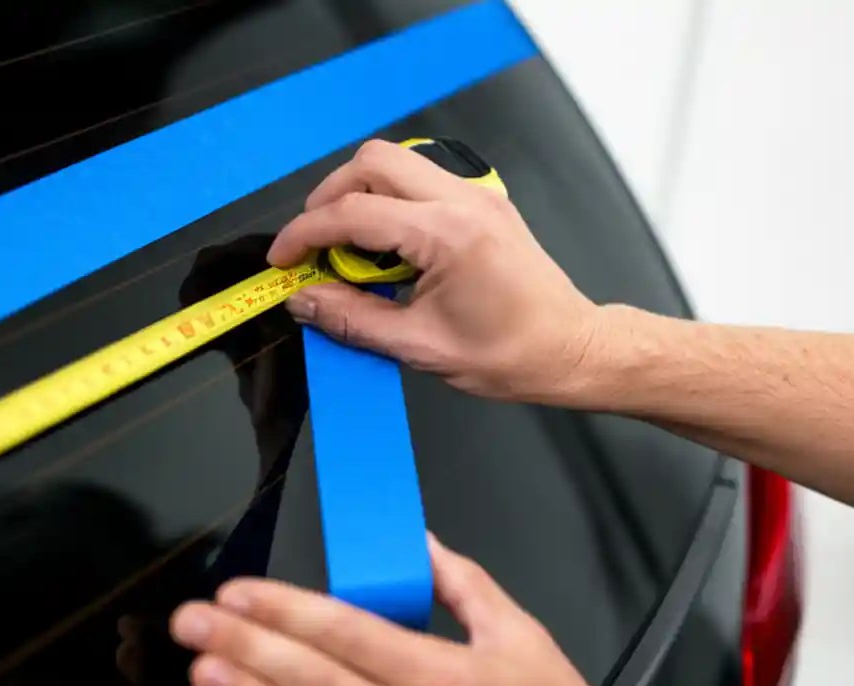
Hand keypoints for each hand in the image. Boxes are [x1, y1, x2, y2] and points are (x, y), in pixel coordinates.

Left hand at [168, 533, 606, 685]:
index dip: (290, 612)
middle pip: (319, 682)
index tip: (240, 591)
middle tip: (194, 621)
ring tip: (205, 670)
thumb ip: (465, 586)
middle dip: (250, 647)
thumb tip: (416, 539)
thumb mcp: (524, 640)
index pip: (354, 635)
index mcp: (451, 677)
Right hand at [267, 139, 605, 403]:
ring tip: (348, 249)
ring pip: (397, 162)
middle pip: (373, 161)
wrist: (571, 349)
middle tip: (313, 243)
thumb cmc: (510, 355)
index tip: (282, 259)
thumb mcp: (420, 347)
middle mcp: (463, 200)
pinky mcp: (482, 202)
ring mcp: (476, 195)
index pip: (354, 213)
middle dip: (330, 195)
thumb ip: (353, 319)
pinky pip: (421, 180)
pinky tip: (385, 247)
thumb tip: (303, 301)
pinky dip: (389, 201)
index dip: (305, 234)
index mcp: (448, 235)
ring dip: (360, 195)